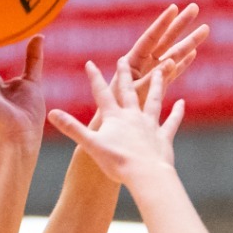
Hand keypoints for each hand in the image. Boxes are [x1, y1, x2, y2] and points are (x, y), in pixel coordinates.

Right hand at [47, 57, 185, 178]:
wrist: (145, 173)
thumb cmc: (117, 162)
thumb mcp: (90, 144)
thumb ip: (71, 127)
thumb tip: (50, 113)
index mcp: (115, 117)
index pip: (102, 94)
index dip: (95, 78)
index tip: (90, 63)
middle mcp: (133, 116)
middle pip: (128, 91)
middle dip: (124, 74)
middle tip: (123, 59)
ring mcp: (150, 125)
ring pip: (154, 99)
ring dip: (156, 84)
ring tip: (160, 70)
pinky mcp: (164, 137)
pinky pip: (172, 121)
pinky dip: (177, 112)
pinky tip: (181, 103)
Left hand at [110, 3, 207, 126]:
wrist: (112, 129)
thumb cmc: (117, 110)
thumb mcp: (134, 92)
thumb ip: (153, 78)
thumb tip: (171, 61)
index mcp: (132, 61)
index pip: (150, 38)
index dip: (162, 23)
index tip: (174, 8)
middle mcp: (143, 64)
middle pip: (165, 41)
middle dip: (180, 25)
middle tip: (194, 8)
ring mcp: (152, 74)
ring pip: (173, 54)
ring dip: (189, 42)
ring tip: (205, 29)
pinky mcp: (158, 86)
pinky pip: (174, 71)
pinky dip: (183, 63)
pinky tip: (194, 52)